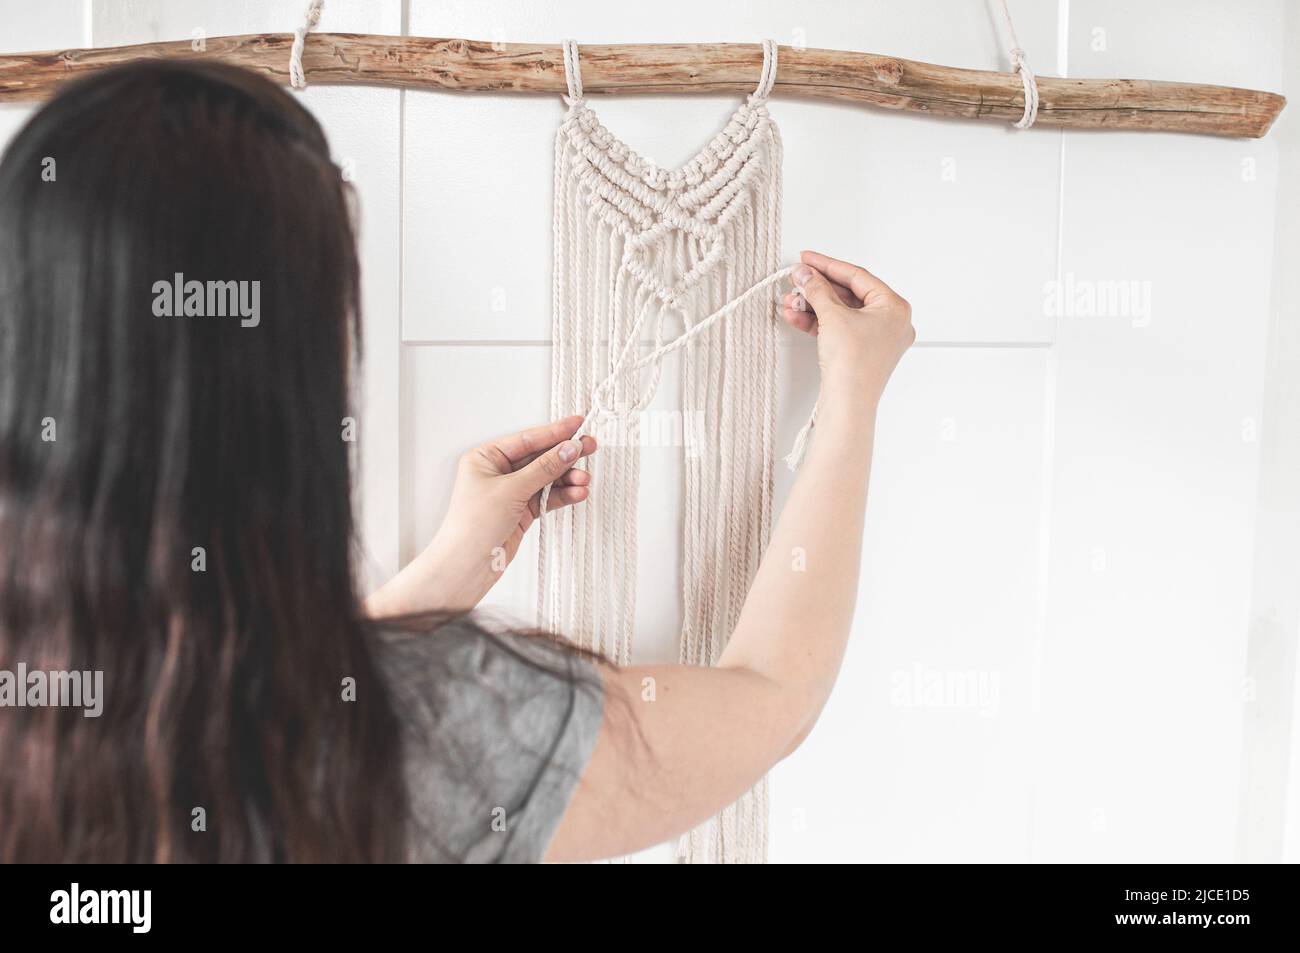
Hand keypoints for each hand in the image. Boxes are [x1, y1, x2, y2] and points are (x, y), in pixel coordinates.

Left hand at [365, 416, 596, 616]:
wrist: (467, 566)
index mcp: (486, 458)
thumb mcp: (511, 489)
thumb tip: (569, 448)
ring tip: (584, 480)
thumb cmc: (473, 525)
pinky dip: (563, 495)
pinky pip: (547, 497)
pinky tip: (578, 493)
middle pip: (540, 457)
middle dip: (565, 455)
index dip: (554, 432)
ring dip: (567, 478)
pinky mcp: (522, 511)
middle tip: (590, 447)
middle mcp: (499, 472)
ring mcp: (512, 492)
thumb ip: (544, 468)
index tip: (577, 424)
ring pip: (547, 478)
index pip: (527, 440)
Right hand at [781, 250, 914, 404]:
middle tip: (796, 280)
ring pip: (841, 313)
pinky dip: (819, 322)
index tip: (808, 259)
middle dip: (817, 289)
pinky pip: (839, 329)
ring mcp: (876, 339)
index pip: (858, 276)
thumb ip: (818, 289)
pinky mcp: (861, 353)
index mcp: (895, 308)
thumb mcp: (833, 316)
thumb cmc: (854, 365)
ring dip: (813, 306)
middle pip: (848, 294)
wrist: (848, 404)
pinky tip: (797, 316)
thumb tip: (807, 275)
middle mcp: (890, 322)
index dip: (828, 265)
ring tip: (791, 301)